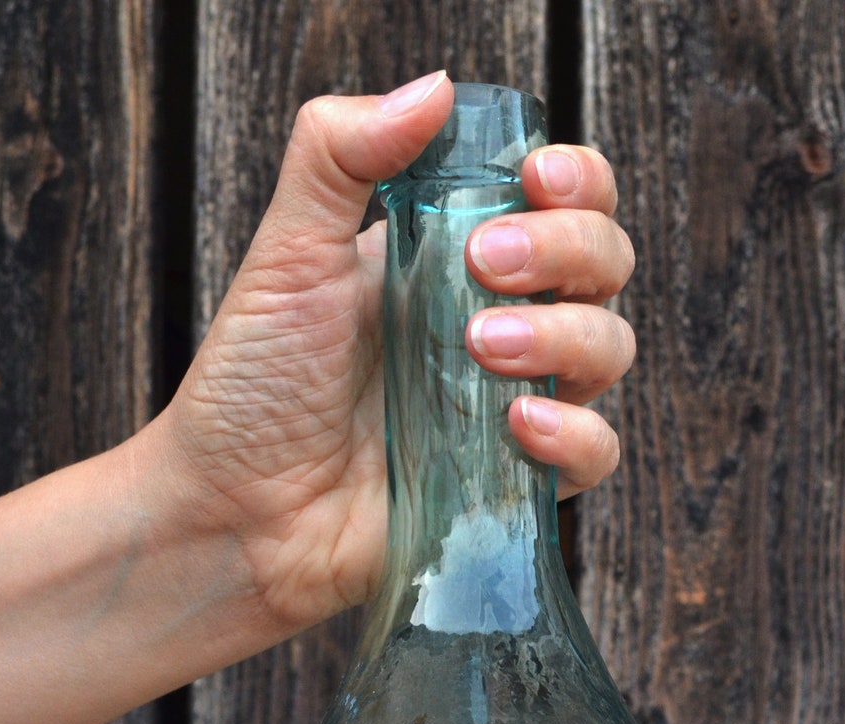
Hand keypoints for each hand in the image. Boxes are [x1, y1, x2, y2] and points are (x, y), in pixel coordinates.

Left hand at [152, 69, 635, 631]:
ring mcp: (513, 405)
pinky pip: (594, 453)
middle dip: (566, 249)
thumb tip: (434, 87)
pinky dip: (574, 434)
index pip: (561, 198)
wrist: (234, 516)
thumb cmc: (251, 391)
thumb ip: (342, 157)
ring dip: (565, 335)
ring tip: (480, 348)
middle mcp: (497, 323)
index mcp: (453, 257)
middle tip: (487, 264)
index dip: (575, 180)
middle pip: (603, 263)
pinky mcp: (516, 485)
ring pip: (610, 348)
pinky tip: (517, 426)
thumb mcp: (284, 255)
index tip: (534, 178)